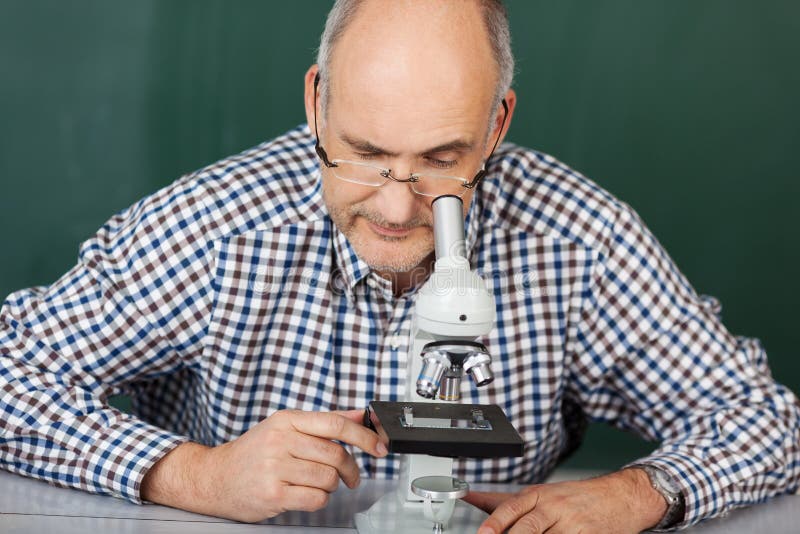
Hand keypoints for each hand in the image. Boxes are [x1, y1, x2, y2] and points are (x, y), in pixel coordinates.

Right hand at [141, 409, 386, 521]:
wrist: (215, 477)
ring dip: (331, 486)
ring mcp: (275, 467)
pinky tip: (306, 494)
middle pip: (336, 455)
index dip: (364, 436)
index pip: (335, 425)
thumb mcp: (285, 428)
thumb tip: (359, 415)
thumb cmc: (253, 452)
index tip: (379, 446)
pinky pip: (316, 498)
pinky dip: (319, 500)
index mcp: (287, 420)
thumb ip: (323, 422)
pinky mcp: (273, 493)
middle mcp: (280, 440)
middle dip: (350, 469)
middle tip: (350, 476)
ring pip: (328, 478)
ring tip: (316, 484)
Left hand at [462, 468, 666, 533]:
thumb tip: (471, 497)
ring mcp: (573, 523)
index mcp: (538, 494)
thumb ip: (504, 501)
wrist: (620, 496)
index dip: (495, 523)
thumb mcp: (540, 493)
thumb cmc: (574, 497)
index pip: (511, 508)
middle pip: (528, 527)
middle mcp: (554, 507)